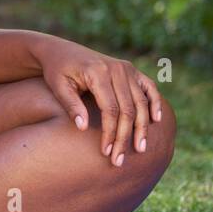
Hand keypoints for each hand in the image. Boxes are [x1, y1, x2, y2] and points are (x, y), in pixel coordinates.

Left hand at [32, 37, 165, 167]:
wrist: (59, 51)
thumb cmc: (56, 71)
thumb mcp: (57, 86)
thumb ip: (70, 104)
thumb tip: (82, 127)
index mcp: (97, 72)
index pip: (110, 109)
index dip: (110, 133)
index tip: (107, 152)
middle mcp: (116, 68)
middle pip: (128, 109)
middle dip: (125, 136)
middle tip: (120, 160)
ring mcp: (126, 68)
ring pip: (141, 102)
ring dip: (142, 127)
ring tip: (140, 149)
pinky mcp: (131, 69)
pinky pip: (148, 87)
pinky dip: (155, 103)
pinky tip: (156, 121)